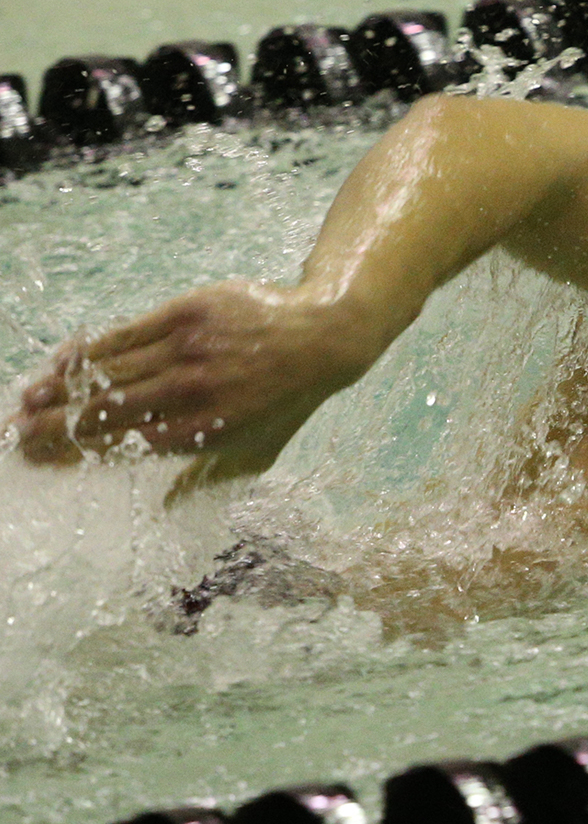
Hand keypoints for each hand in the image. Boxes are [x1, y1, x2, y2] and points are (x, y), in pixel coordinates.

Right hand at [9, 280, 378, 491]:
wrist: (322, 337)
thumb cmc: (285, 401)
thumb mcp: (255, 452)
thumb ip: (204, 481)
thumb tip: (159, 510)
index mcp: (201, 432)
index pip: (118, 447)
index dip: (71, 454)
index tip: (36, 459)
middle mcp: (189, 393)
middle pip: (101, 413)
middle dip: (49, 427)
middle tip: (13, 436)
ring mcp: (186, 351)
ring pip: (106, 372)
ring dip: (58, 389)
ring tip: (25, 402)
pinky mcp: (185, 313)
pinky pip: (123, 335)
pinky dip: (87, 351)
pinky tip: (61, 362)